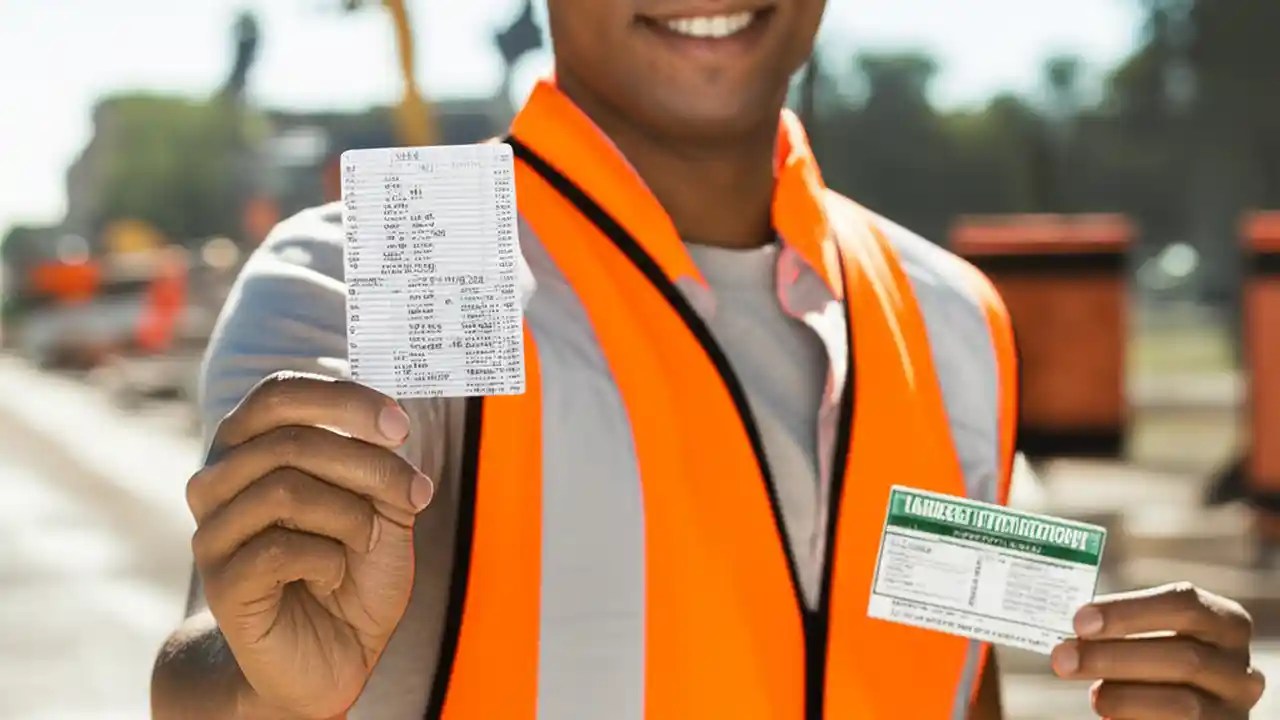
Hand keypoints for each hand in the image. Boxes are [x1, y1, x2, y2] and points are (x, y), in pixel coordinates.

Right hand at [186, 372, 432, 718]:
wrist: (333, 653)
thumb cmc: (353, 569)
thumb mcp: (382, 507)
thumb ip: (380, 463)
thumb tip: (391, 428)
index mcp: (252, 447)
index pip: (278, 393)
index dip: (342, 400)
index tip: (400, 426)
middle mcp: (219, 480)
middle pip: (291, 440)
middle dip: (369, 464)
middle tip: (413, 494)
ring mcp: (214, 532)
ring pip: (285, 489)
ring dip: (351, 515)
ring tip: (366, 541)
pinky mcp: (221, 583)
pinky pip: (279, 549)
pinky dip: (328, 559)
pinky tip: (334, 575)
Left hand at [1051, 583, 1266, 718]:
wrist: (1177, 708)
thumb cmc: (1155, 662)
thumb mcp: (1149, 636)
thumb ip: (1120, 629)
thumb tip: (1071, 635)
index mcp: (1226, 623)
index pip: (1183, 604)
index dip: (1129, 612)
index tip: (1080, 621)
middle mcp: (1240, 667)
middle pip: (1183, 658)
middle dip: (1114, 657)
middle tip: (1062, 658)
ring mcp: (1234, 710)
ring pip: (1184, 704)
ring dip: (1124, 697)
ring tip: (1091, 695)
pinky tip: (1109, 716)